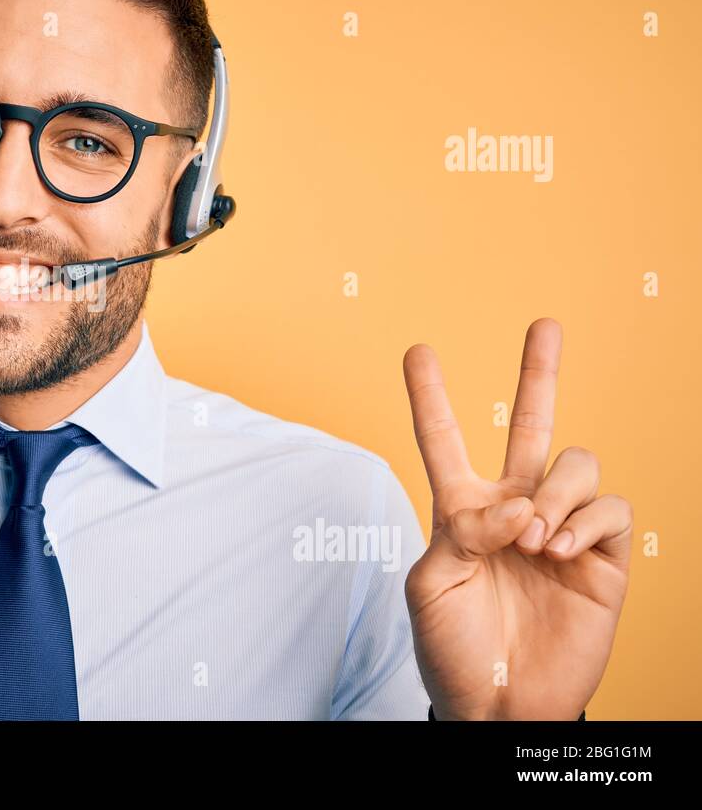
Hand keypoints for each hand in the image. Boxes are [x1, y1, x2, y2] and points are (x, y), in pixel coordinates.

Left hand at [401, 318, 631, 719]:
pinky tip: (557, 549)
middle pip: (530, 425)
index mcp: (462, 510)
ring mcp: (560, 527)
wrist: (497, 703)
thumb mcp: (430, 584)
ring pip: (575, 460)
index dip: (431, 396)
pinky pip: (607, 506)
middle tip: (544, 323)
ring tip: (535, 538)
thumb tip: (518, 504)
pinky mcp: (601, 555)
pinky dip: (582, 518)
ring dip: (554, 490)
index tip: (418, 350)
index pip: (445, 440)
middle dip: (539, 372)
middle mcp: (514, 507)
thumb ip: (462, 532)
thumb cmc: (453, 645)